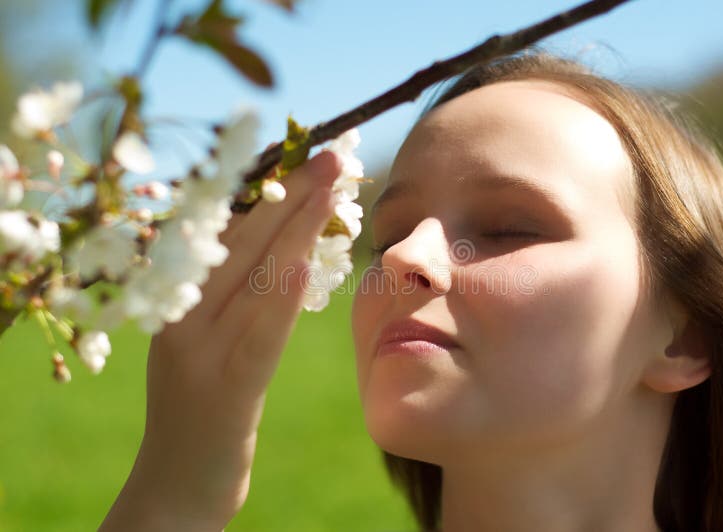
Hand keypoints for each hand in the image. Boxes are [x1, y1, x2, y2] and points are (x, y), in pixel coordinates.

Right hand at [100, 150, 340, 530]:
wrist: (179, 481)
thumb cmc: (205, 406)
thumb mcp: (211, 341)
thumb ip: (235, 295)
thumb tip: (282, 245)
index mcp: (177, 300)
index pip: (225, 233)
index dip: (268, 190)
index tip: (305, 153)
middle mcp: (181, 316)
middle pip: (240, 242)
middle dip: (290, 192)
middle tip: (333, 152)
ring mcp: (197, 351)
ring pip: (251, 277)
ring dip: (296, 227)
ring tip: (331, 186)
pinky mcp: (224, 389)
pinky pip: (256, 335)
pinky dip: (280, 297)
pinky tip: (305, 263)